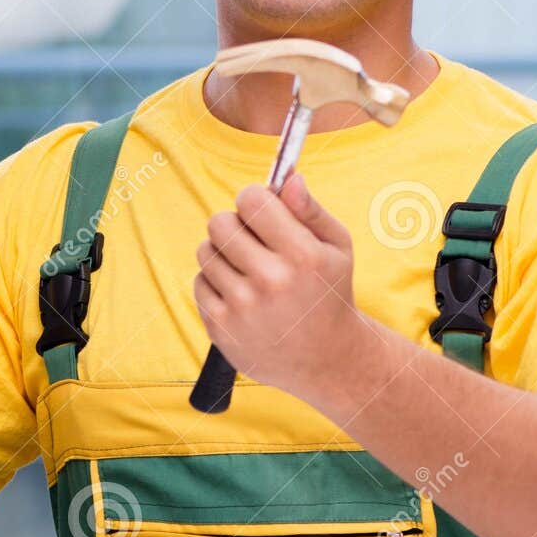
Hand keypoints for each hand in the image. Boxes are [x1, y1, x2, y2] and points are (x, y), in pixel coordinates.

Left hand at [192, 172, 364, 398]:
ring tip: (249, 270)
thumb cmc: (330, 293)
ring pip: (205, 250)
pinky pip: (199, 282)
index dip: (254, 199)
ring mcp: (243, 307)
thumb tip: (288, 178)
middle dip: (235, 224)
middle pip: (220, 222)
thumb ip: (310, 209)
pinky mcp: (221, 328)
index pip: (251, 200)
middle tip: (254, 242)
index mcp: (302, 256)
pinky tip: (241, 295)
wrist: (326, 359)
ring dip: (223, 254)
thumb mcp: (337, 247)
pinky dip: (216, 283)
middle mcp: (271, 281)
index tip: (262, 211)